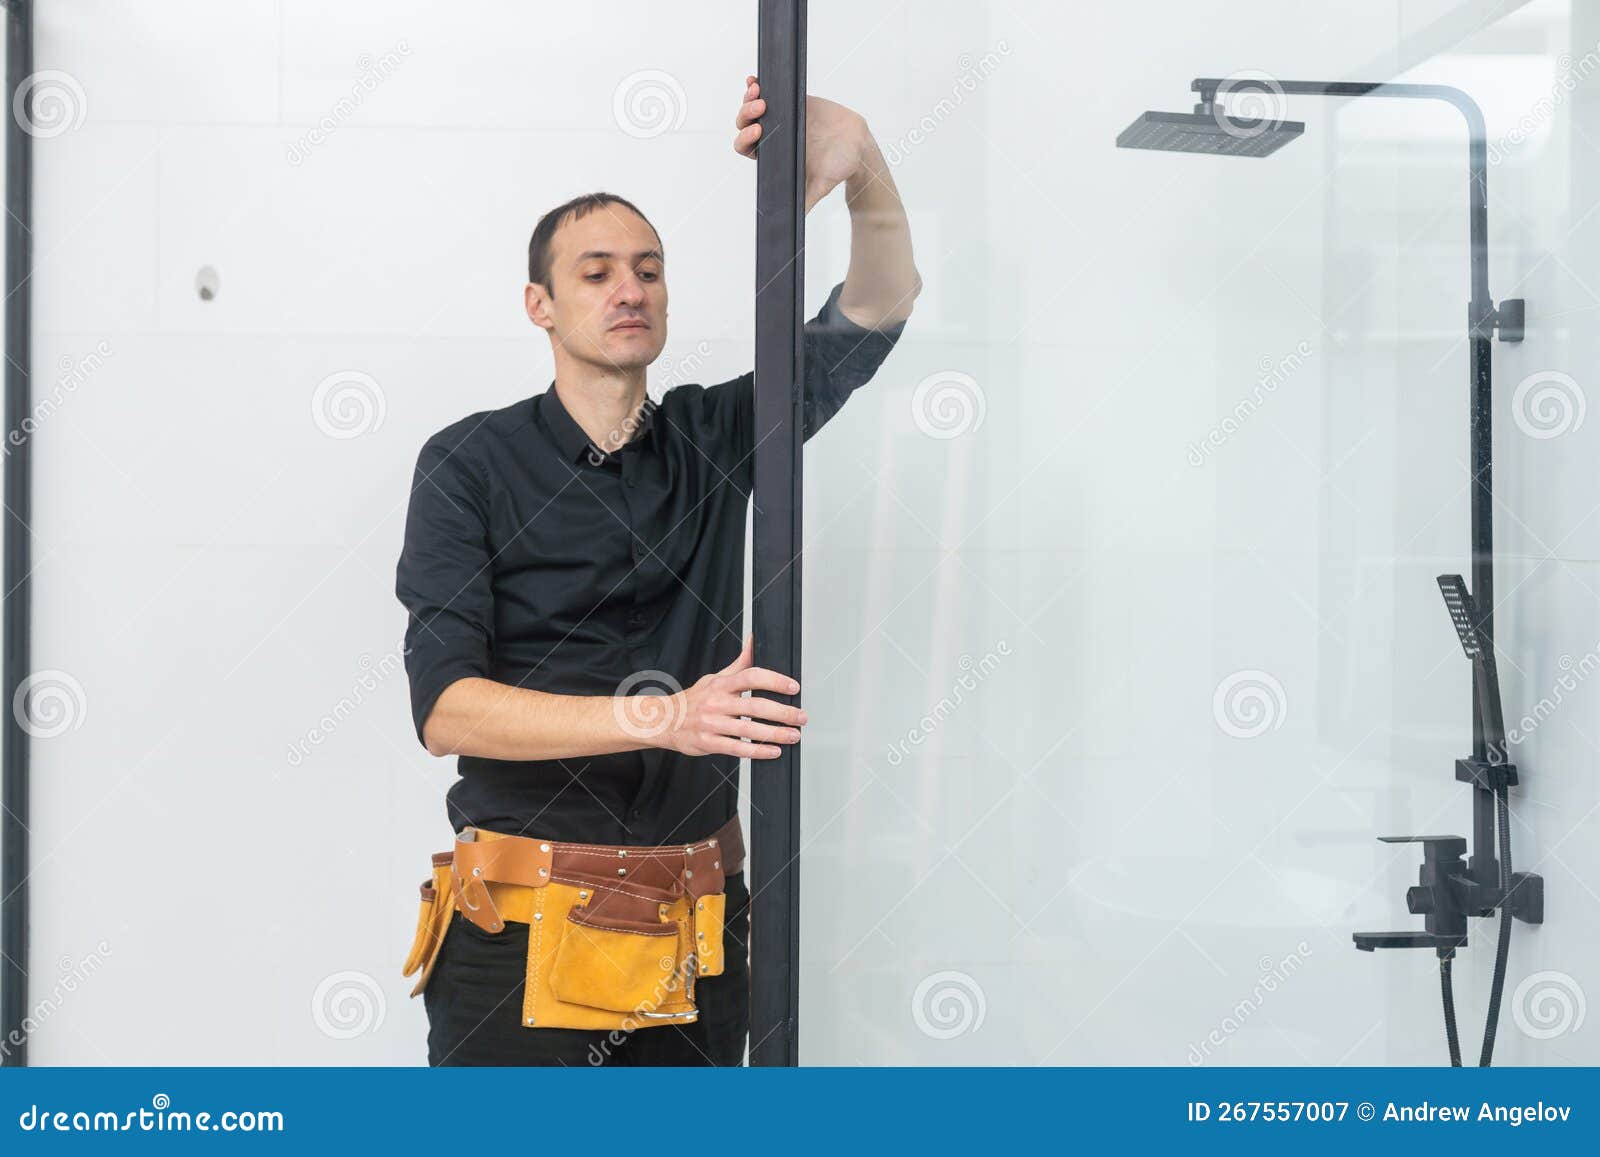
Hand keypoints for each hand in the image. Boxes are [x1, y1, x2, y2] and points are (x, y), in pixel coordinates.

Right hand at [660, 633, 806, 758]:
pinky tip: (773, 751)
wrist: (664, 721)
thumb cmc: (694, 699)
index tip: (793, 687)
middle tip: (802, 716)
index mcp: (721, 684)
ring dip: (775, 733)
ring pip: (749, 729)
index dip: (775, 680)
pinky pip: (737, 748)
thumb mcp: (715, 677)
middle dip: (783, 712)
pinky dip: (757, 751)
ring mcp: (712, 724)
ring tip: (794, 735)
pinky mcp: (708, 743)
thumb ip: (739, 663)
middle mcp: (717, 702)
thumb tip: (754, 640)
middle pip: (755, 705)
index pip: (752, 676)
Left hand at [734, 76, 870, 212]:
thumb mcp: (819, 187)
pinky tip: (754, 79)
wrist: (857, 145)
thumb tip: (790, 222)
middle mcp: (772, 136)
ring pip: (754, 107)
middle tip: (760, 108)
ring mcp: (780, 116)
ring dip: (749, 98)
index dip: (746, 138)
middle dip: (747, 115)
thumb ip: (804, 202)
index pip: (747, 147)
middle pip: (746, 125)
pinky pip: (770, 91)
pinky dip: (759, 85)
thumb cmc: (837, 168)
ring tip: (757, 90)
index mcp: (773, 155)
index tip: (758, 131)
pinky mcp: (791, 101)